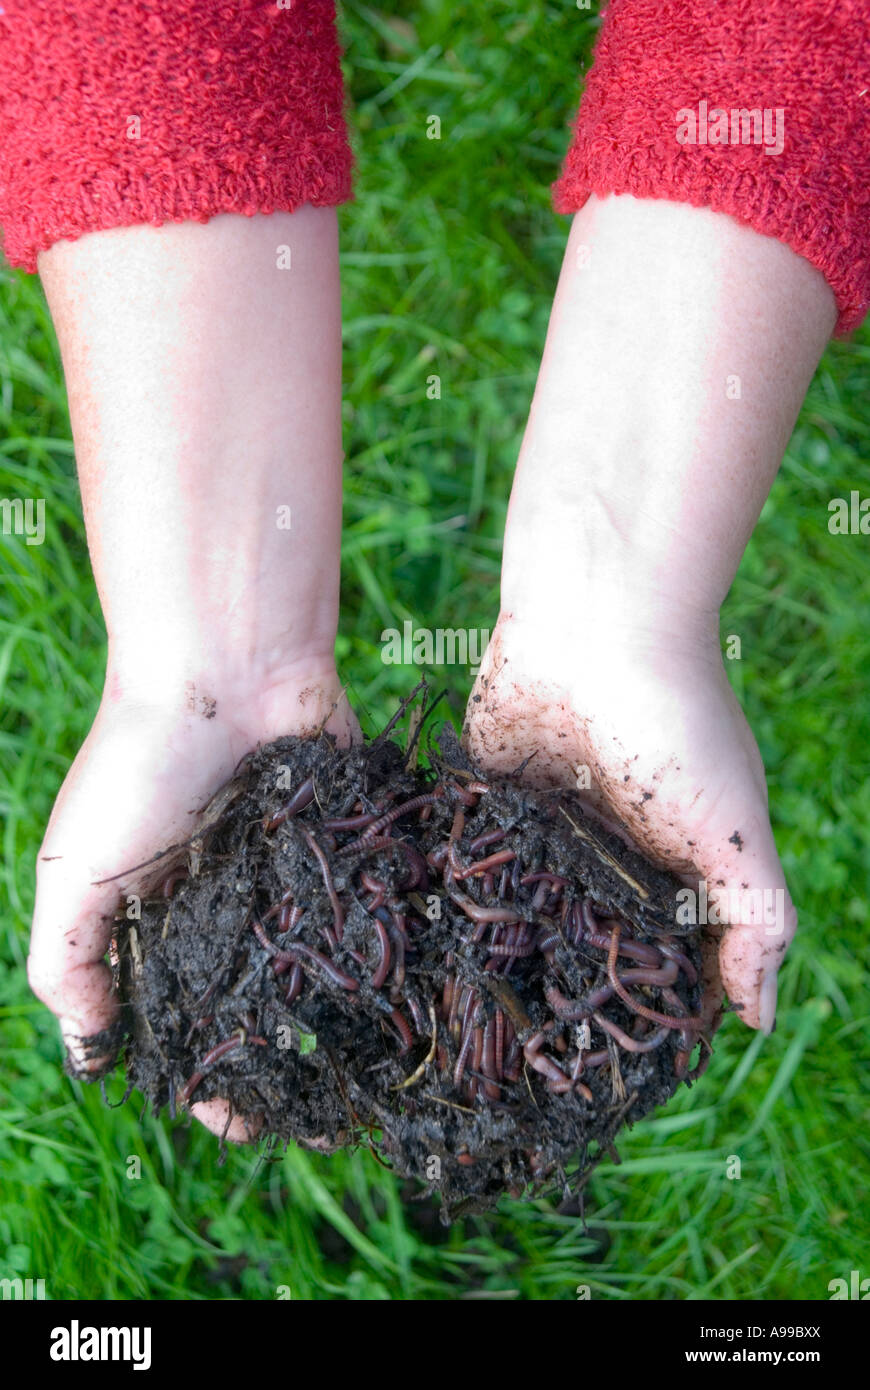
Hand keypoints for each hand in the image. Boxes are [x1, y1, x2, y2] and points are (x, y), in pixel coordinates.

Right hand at [28, 660, 358, 1140]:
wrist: (223, 669)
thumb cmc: (137, 769)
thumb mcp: (72, 872)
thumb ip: (68, 963)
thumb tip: (90, 1055)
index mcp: (161, 914)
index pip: (183, 1019)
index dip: (206, 1077)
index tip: (246, 1125)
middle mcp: (227, 900)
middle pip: (259, 1001)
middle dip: (286, 1058)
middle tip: (329, 1116)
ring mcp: (288, 871)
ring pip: (317, 964)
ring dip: (340, 1019)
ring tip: (378, 1075)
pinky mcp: (343, 839)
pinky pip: (368, 903)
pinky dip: (382, 946)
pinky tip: (408, 996)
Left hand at [464, 611, 795, 1039]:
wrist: (596, 621)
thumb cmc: (679, 724)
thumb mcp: (735, 830)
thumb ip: (755, 920)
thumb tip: (756, 1020)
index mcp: (668, 864)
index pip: (662, 959)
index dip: (649, 1014)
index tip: (619, 1084)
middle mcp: (605, 853)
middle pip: (583, 943)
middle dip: (562, 996)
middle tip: (526, 1077)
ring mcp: (543, 827)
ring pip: (521, 910)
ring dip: (500, 956)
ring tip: (461, 1035)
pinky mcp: (486, 795)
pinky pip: (468, 857)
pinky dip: (452, 894)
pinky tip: (425, 952)